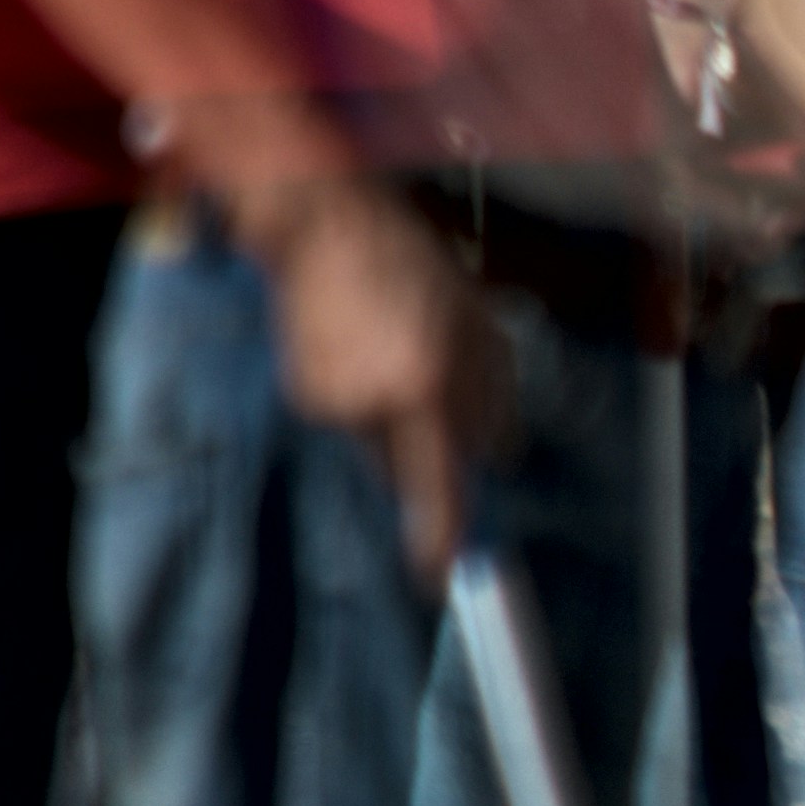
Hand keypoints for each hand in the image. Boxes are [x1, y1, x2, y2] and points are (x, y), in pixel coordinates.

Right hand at [249, 174, 517, 569]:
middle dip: (425, 456)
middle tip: (428, 394)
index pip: (437, 482)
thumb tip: (499, 456)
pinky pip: (350, 419)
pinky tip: (362, 346)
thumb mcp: (479, 323)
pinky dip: (363, 397)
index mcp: (422, 386)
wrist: (325, 230)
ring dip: (396, 419)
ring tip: (393, 347)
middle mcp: (373, 405)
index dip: (441, 534)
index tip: (443, 574)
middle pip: (408, 469)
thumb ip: (494, 398)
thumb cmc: (412, 267)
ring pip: (379, 445)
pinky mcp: (305, 397)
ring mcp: (333, 403)